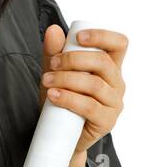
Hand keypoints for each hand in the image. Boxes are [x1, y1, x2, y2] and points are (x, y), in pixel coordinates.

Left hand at [39, 25, 126, 156]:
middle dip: (74, 59)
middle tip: (53, 64)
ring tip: (47, 81)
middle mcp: (117, 83)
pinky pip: (90, 107)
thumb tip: (53, 30)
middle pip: (104, 62)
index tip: (78, 38)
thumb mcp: (56, 73)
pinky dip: (69, 99)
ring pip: (95, 85)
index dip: (103, 36)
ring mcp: (115, 103)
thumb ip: (54, 52)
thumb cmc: (62, 101)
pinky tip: (54, 95)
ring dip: (67, 79)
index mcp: (110, 67)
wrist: (60, 136)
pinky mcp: (107, 121)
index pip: (119, 44)